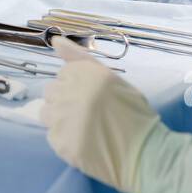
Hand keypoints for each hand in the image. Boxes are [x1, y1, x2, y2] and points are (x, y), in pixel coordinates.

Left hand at [41, 36, 159, 192]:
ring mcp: (62, 118)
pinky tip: (84, 143)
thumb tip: (54, 40)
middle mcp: (69, 91)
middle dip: (65, 100)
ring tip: (84, 129)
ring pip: (45, 113)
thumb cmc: (134, 113)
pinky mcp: (60, 142)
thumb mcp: (111, 78)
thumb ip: (80, 58)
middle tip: (88, 114)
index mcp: (84, 73)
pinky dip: (64, 140)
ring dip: (60, 119)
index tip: (92, 97)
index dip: (77, 86)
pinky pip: (52, 136)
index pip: (63, 74)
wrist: (145, 152)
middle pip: (51, 92)